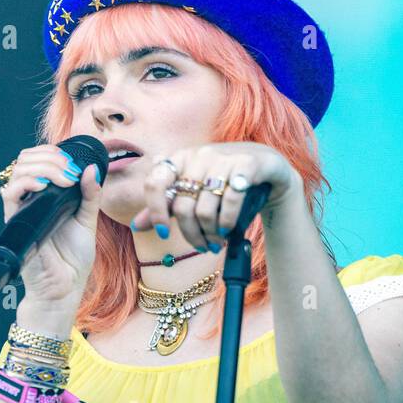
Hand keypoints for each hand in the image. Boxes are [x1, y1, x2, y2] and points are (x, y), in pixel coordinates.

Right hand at [0, 143, 102, 305]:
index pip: (39, 160)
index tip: (76, 165)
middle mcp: (31, 199)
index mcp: (46, 196)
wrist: (65, 287)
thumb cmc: (73, 260)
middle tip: (71, 171)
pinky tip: (46, 186)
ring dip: (43, 166)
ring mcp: (22, 210)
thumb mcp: (88, 220)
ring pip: (18, 170)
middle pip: (26, 159)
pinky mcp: (16, 223)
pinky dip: (28, 182)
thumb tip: (93, 168)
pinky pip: (10, 193)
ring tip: (64, 178)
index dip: (55, 154)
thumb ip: (90, 195)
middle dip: (51, 156)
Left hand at [129, 142, 297, 252]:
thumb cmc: (223, 183)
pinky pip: (231, 200)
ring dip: (210, 234)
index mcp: (180, 159)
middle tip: (202, 246)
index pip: (155, 184)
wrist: (266, 170)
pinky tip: (228, 232)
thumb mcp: (193, 194)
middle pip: (182, 206)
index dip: (156, 212)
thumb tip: (137, 225)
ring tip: (216, 242)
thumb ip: (166, 208)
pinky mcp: (247, 164)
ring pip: (205, 208)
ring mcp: (223, 158)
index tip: (164, 234)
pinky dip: (227, 223)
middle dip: (191, 235)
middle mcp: (198, 155)